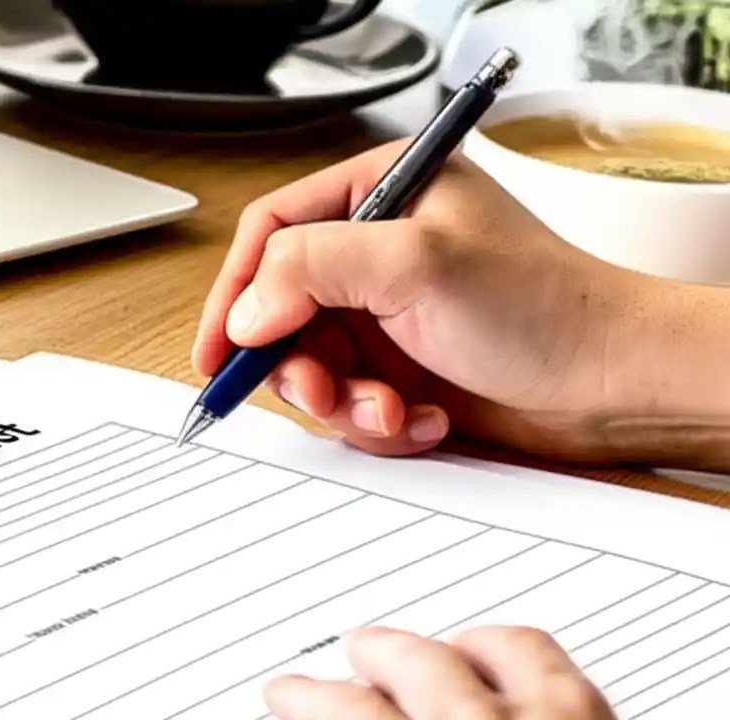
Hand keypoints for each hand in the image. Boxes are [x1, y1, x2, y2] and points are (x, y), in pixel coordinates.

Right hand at [192, 140, 729, 467]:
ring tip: (391, 411)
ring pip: (313, 363)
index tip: (218, 348)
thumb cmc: (542, 306)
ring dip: (344, 400)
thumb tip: (244, 313)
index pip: (273, 230)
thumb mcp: (415, 264)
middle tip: (322, 391)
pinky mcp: (402, 365)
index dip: (236, 290)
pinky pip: (350, 400)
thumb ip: (311, 270)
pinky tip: (426, 418)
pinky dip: (379, 420)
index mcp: (380, 192)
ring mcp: (388, 311)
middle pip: (283, 308)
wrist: (612, 384)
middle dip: (298, 362)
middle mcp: (377, 249)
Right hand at [264, 626, 614, 719]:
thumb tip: (317, 712)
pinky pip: (564, 670)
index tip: (286, 692)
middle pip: (418, 664)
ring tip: (433, 643)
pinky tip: (511, 663)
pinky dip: (524, 656)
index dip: (306, 695)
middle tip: (355, 649)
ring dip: (455, 642)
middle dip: (375, 652)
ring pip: (503, 650)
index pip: (347, 708)